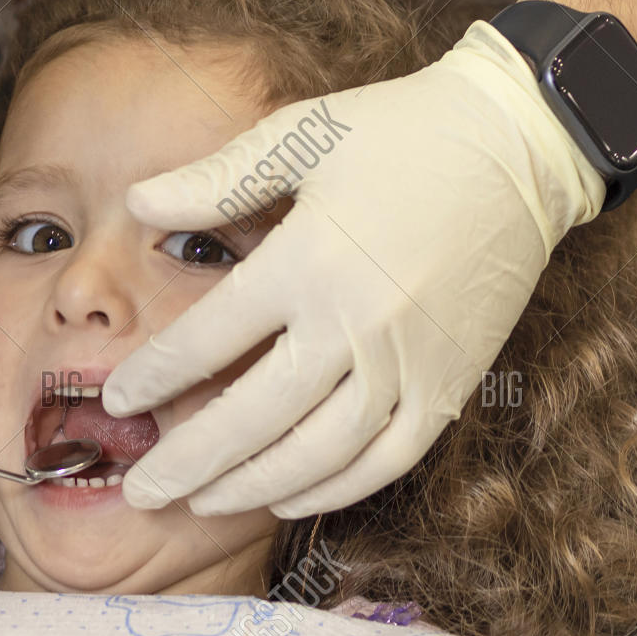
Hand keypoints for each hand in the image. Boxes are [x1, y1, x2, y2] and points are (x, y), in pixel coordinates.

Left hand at [101, 20, 607, 517]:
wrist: (519, 144)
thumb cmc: (400, 131)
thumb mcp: (302, 133)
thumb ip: (215, 179)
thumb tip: (136, 203)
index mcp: (309, 260)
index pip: (209, 338)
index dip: (156, 376)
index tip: (116, 401)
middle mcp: (357, 324)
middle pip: (254, 417)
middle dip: (187, 462)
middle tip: (140, 491)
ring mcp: (410, 363)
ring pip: (318, 455)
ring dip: (251, 488)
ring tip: (199, 504)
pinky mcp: (451, 384)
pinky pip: (386, 460)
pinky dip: (333, 489)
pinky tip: (287, 499)